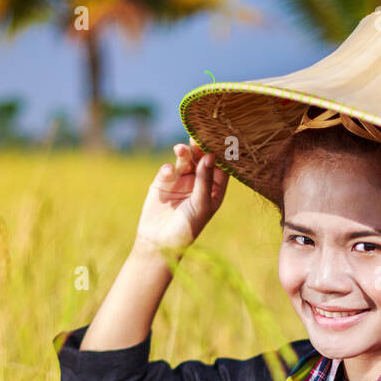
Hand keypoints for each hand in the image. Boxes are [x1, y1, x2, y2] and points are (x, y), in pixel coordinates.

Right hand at [135, 140, 228, 254]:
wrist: (158, 243)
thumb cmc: (186, 229)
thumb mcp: (200, 205)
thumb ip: (205, 180)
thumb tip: (211, 156)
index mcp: (215, 190)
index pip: (221, 167)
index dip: (221, 153)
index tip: (219, 139)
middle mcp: (199, 183)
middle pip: (203, 159)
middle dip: (201, 147)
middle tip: (197, 137)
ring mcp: (181, 181)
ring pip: (185, 160)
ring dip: (184, 153)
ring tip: (181, 149)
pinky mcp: (164, 182)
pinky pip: (169, 168)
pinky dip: (169, 167)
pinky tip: (169, 172)